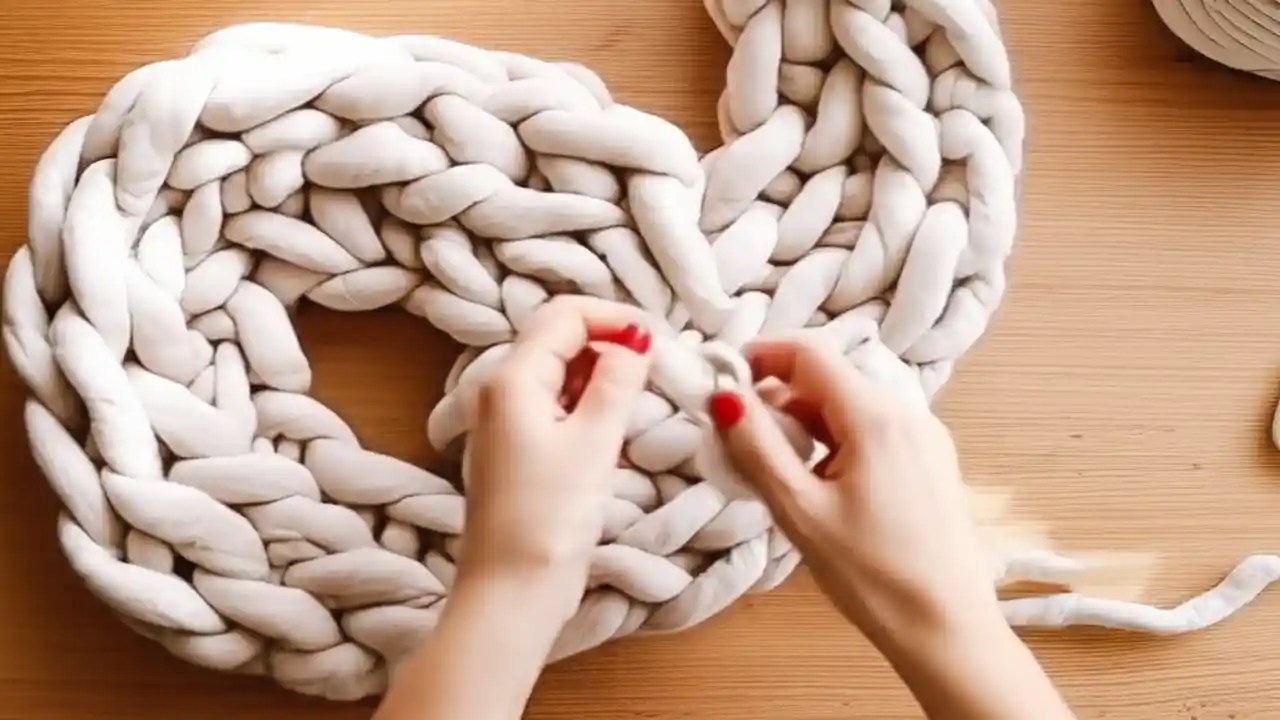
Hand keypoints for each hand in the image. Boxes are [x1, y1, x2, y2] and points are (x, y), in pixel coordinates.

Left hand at [375, 298, 653, 719]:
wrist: (510, 593)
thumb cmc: (550, 519)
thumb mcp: (594, 441)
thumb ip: (617, 381)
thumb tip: (636, 341)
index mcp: (511, 378)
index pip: (565, 315)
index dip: (616, 317)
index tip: (660, 337)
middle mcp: (498, 391)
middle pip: (559, 338)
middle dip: (610, 342)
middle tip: (659, 365)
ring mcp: (504, 422)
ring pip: (559, 372)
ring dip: (602, 374)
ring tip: (644, 396)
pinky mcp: (516, 451)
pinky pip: (554, 405)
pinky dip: (587, 403)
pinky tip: (616, 429)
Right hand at [708, 337, 1072, 718]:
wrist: (948, 628)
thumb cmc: (873, 575)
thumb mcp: (801, 512)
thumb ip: (758, 448)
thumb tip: (723, 396)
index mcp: (876, 417)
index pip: (810, 352)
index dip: (761, 356)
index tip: (724, 381)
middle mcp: (908, 413)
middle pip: (830, 378)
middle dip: (779, 395)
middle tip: (741, 437)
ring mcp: (926, 437)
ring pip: (851, 405)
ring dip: (806, 421)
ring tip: (776, 469)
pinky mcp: (931, 462)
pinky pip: (873, 430)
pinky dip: (836, 440)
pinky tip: (819, 484)